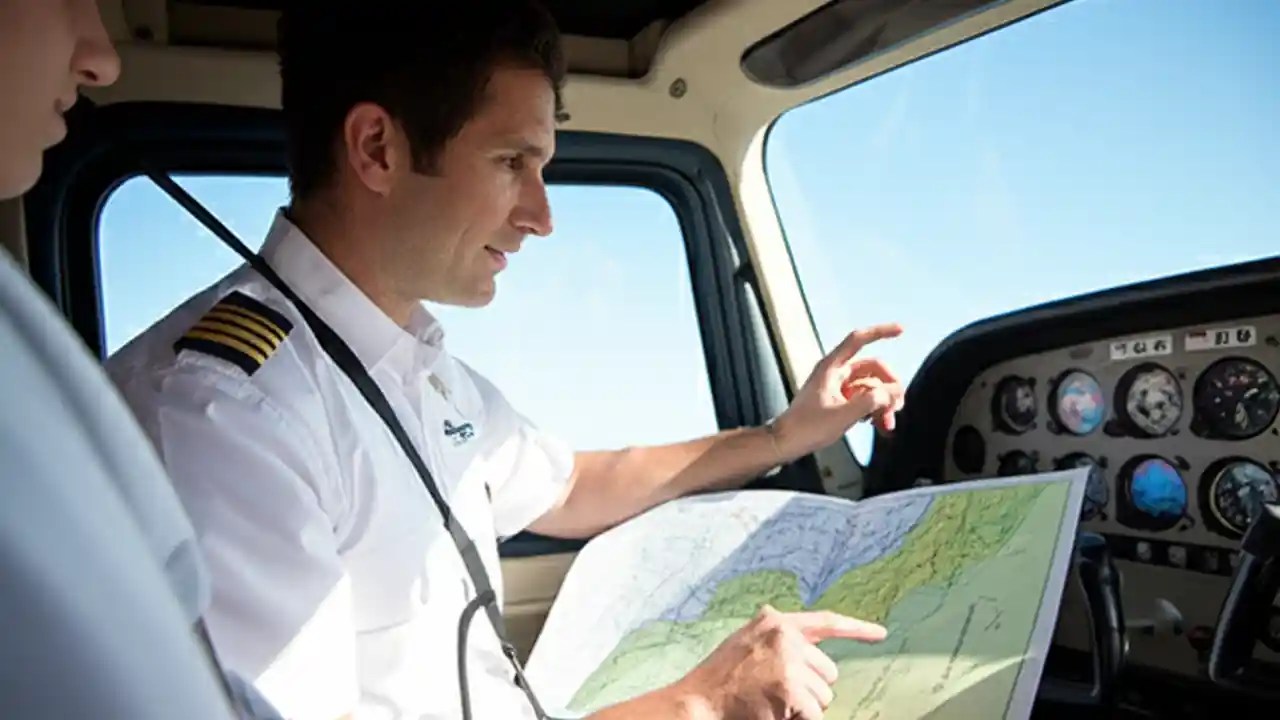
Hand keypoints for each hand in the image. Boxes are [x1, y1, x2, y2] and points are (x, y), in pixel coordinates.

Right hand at [671, 606, 886, 719]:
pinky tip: (774, 714)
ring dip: (804, 708)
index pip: (825, 621)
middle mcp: (785, 637)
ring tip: (770, 703)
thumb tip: (805, 636)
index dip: (856, 629)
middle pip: (828, 672)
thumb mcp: (745, 640)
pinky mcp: (791, 690)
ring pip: (824, 697)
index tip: (881, 634)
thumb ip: (773, 634)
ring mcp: (789, 663)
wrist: (697, 703)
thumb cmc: (720, 678)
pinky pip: (814, 715)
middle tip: (776, 693)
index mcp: (775, 622)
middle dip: (811, 689)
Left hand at [771, 323, 904, 458]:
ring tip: (887, 425)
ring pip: (871, 387)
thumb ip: (871, 401)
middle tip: (897, 408)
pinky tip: (878, 426)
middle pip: (873, 368)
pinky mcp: (840, 402)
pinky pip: (864, 400)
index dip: (880, 332)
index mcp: (832, 367)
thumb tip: (893, 391)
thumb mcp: (843, 415)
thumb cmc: (807, 428)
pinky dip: (874, 411)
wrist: (786, 443)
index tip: (901, 330)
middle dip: (888, 387)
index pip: (858, 339)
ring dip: (883, 404)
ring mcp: (839, 387)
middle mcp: (836, 373)